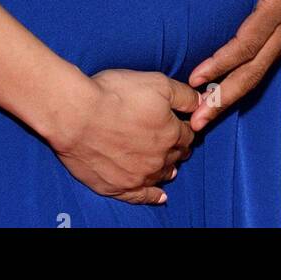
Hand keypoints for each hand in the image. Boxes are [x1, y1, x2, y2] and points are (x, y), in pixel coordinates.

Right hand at [47, 68, 200, 203]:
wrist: (77, 115)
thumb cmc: (115, 94)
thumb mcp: (157, 83)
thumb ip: (184, 95)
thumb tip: (203, 101)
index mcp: (171, 133)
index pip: (188, 133)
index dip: (184, 125)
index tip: (180, 121)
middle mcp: (159, 159)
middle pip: (177, 154)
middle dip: (177, 145)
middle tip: (171, 138)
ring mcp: (139, 176)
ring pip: (162, 175)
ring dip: (167, 167)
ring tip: (168, 164)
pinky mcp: (118, 187)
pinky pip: (142, 197)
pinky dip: (152, 196)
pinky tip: (160, 196)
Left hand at [187, 0, 280, 129]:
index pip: (249, 41)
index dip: (222, 62)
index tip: (197, 78)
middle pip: (254, 69)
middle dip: (225, 96)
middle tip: (198, 120)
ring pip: (262, 68)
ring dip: (235, 91)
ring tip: (210, 110)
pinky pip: (270, 58)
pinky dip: (249, 75)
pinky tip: (234, 82)